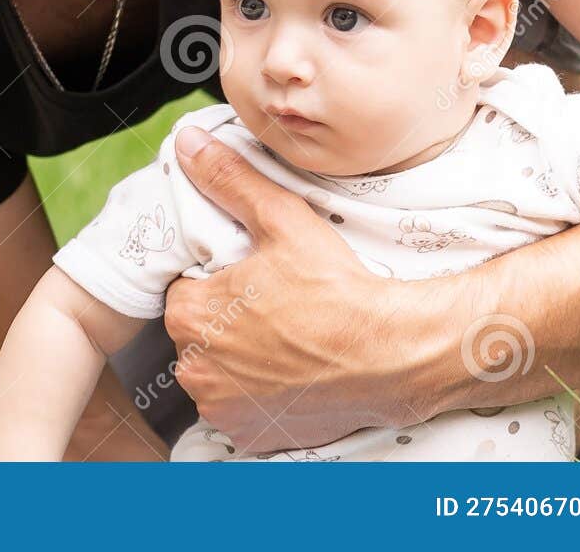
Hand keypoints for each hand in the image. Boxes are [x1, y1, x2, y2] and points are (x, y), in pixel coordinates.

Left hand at [161, 127, 450, 451]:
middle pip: (200, 335)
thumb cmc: (338, 288)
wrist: (393, 353)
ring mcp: (222, 407)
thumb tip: (188, 145)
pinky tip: (290, 375)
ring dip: (241, 360)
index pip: (186, 293)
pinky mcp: (249, 434)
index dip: (220, 284)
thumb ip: (229, 181)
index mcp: (190, 315)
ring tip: (287, 341)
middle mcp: (195, 368)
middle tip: (277, 309)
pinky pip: (240, 409)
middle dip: (228, 322)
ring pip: (218, 373)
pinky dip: (259, 395)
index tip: (255, 282)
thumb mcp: (282, 221)